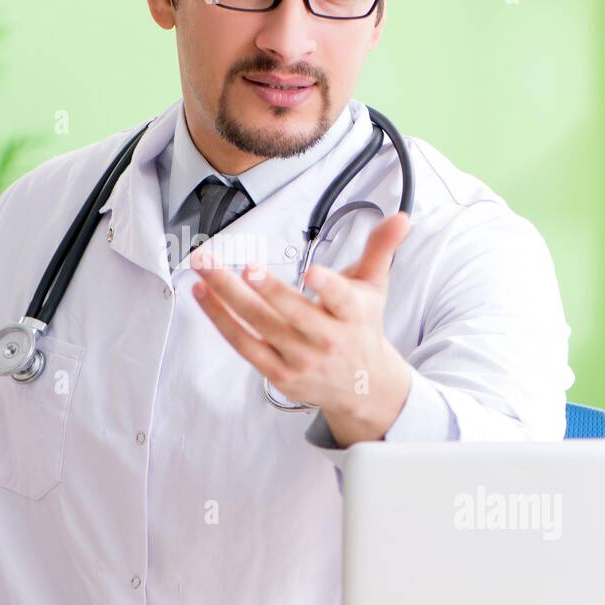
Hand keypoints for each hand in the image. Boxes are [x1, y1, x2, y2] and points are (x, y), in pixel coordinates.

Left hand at [191, 210, 413, 445]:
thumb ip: (381, 249)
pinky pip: (243, 344)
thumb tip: (401, 217)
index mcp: (352, 314)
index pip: (342, 300)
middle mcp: (326, 339)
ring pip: (259, 325)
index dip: (328, 287)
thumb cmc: (361, 328)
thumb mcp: (376, 287)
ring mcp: (299, 358)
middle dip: (266, 289)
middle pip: (291, 313)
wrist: (361, 387)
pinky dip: (220, 319)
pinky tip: (202, 293)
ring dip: (227, 296)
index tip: (313, 273)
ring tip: (204, 267)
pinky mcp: (277, 373)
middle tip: (244, 266)